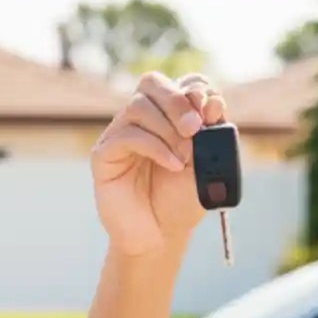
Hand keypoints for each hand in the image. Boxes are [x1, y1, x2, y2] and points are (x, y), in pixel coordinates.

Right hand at [90, 72, 227, 257]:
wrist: (161, 235)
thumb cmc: (181, 200)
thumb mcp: (206, 165)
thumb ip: (211, 133)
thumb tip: (213, 100)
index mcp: (169, 116)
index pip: (179, 82)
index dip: (196, 89)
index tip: (212, 111)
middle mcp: (142, 119)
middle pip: (152, 83)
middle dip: (178, 101)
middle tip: (195, 128)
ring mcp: (120, 134)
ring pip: (139, 106)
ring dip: (168, 129)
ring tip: (184, 158)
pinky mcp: (104, 155)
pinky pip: (127, 135)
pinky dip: (156, 147)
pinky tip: (173, 165)